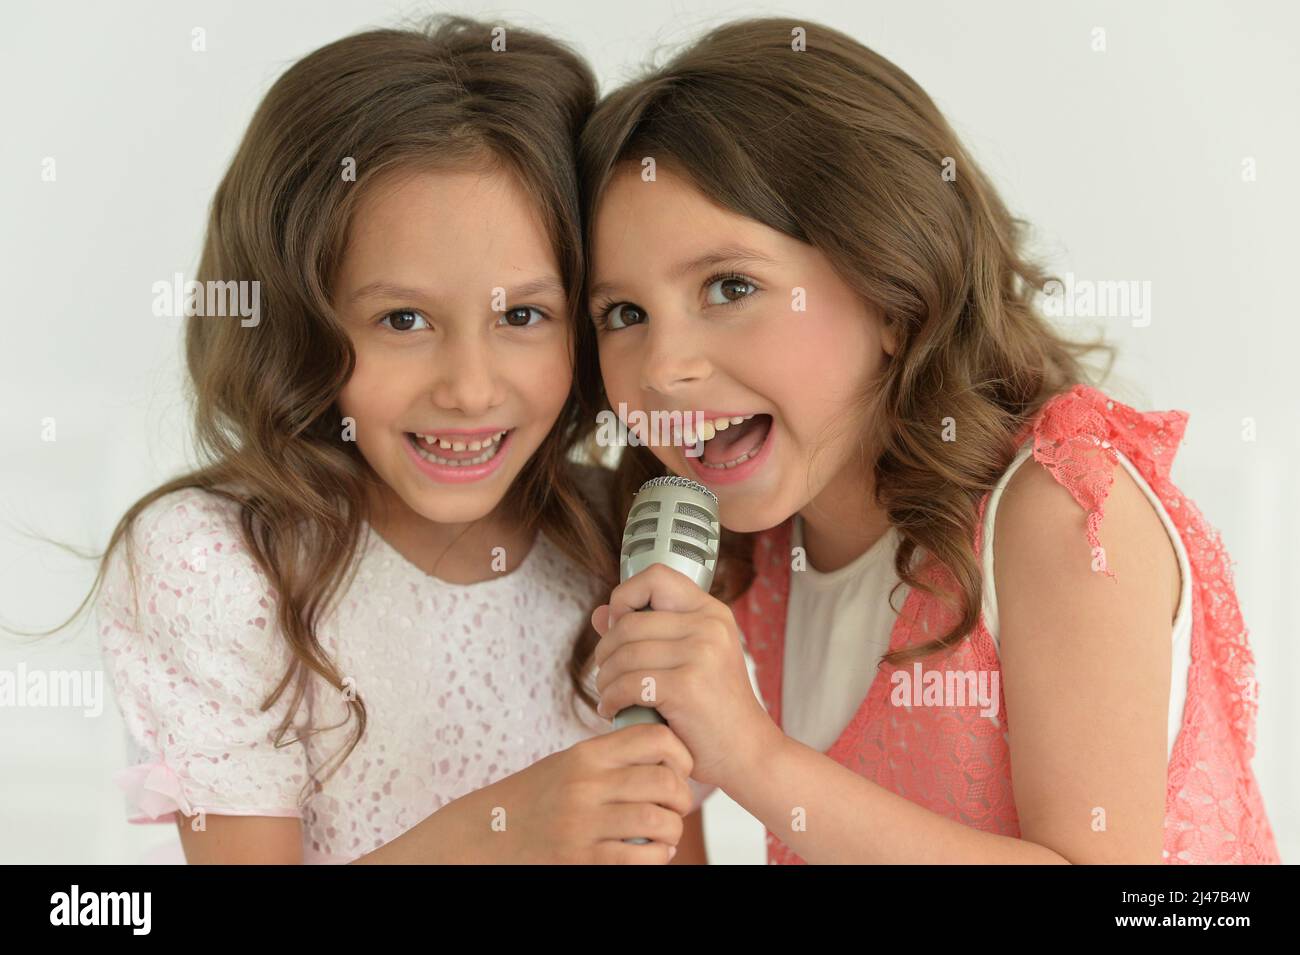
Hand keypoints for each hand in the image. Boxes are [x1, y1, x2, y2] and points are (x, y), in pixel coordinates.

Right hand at [467, 722, 693, 863]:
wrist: (490, 832)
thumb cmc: (539, 796)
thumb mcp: (571, 764)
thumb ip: (612, 757)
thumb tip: (668, 753)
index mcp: (587, 754)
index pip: (655, 738)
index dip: (681, 754)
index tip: (682, 769)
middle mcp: (586, 784)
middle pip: (665, 781)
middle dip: (682, 797)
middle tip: (678, 806)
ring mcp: (583, 823)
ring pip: (659, 821)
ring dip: (673, 830)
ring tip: (667, 833)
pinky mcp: (581, 859)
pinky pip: (641, 857)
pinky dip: (657, 857)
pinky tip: (653, 854)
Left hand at [592, 563, 781, 789]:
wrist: (748, 753)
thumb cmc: (714, 709)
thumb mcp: (688, 660)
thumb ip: (645, 632)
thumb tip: (599, 613)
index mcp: (711, 611)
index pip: (656, 576)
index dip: (625, 596)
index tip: (618, 627)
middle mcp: (709, 625)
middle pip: (629, 622)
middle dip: (604, 651)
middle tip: (606, 675)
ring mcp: (701, 653)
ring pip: (624, 654)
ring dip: (605, 679)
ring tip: (609, 696)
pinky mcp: (687, 685)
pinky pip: (628, 683)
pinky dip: (611, 699)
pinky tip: (613, 711)